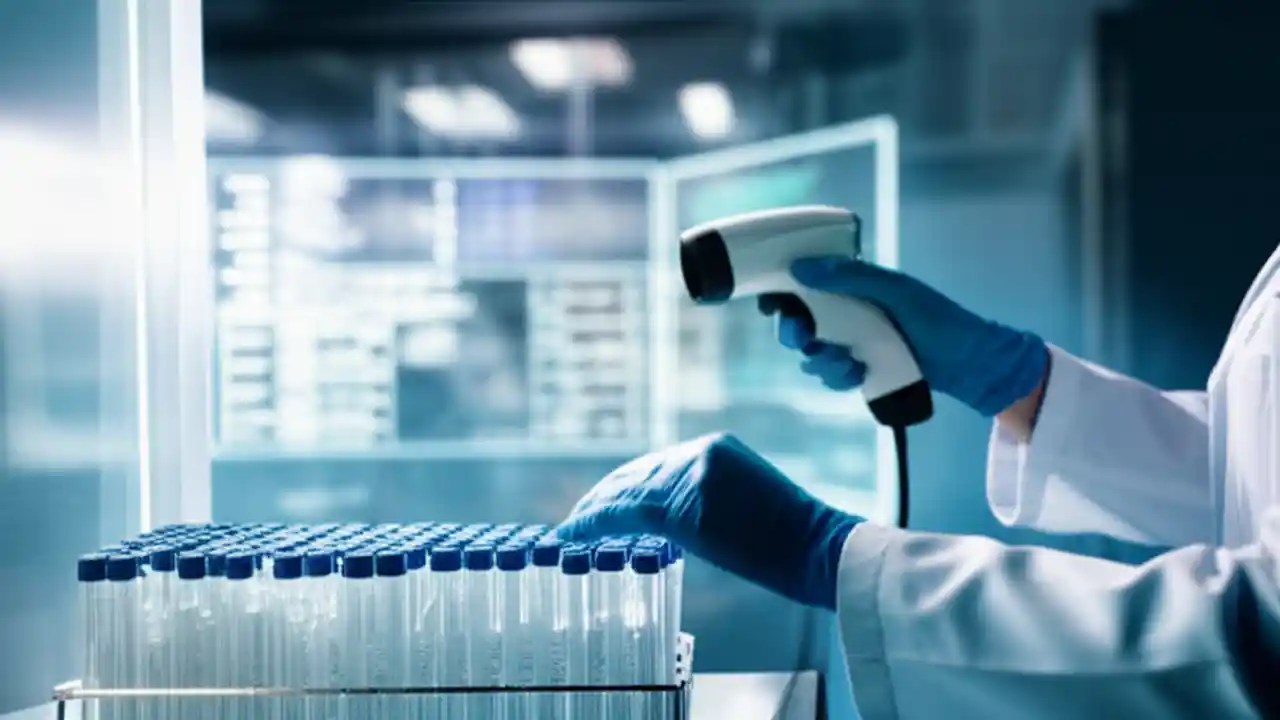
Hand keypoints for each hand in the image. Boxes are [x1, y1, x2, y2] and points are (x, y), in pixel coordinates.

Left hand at [556, 433, 860, 610]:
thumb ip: (706, 502)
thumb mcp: (746, 505)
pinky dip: (592, 523)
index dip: (624, 485)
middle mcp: (699, 451)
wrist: (819, 547)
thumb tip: (671, 525)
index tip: (603, 505)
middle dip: (602, 496)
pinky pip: (623, 512)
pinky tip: (572, 536)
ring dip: (591, 512)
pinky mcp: (682, 504)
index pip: (656, 464)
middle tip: (576, 519)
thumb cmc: (794, 541)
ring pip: (624, 491)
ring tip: (567, 531)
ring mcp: (690, 474)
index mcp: (716, 447)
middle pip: (635, 472)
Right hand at [759, 256, 1047, 416]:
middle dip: (794, 332)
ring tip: (847, 362)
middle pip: (798, 323)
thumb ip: (849, 276)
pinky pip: (831, 377)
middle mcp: (846, 313)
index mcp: (852, 286)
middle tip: (804, 338)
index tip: (772, 304)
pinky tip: (858, 373)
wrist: (970, 364)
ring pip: (811, 354)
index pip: (804, 284)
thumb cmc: (938, 318)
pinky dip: (837, 378)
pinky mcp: (859, 371)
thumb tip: (800, 267)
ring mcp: (852, 344)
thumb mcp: (895, 290)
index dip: (781, 293)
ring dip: (821, 360)